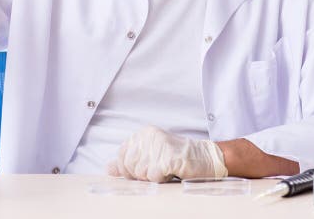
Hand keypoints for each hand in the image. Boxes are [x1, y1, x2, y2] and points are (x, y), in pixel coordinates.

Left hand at [107, 126, 227, 182]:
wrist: (205, 158)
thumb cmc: (177, 159)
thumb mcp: (149, 157)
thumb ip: (128, 162)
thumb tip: (108, 169)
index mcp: (143, 134)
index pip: (121, 155)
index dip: (129, 169)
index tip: (144, 169)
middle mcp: (149, 136)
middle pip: (128, 166)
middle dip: (141, 175)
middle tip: (157, 170)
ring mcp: (159, 145)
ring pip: (140, 173)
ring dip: (153, 177)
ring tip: (165, 170)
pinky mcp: (169, 157)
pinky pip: (154, 176)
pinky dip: (161, 179)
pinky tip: (170, 172)